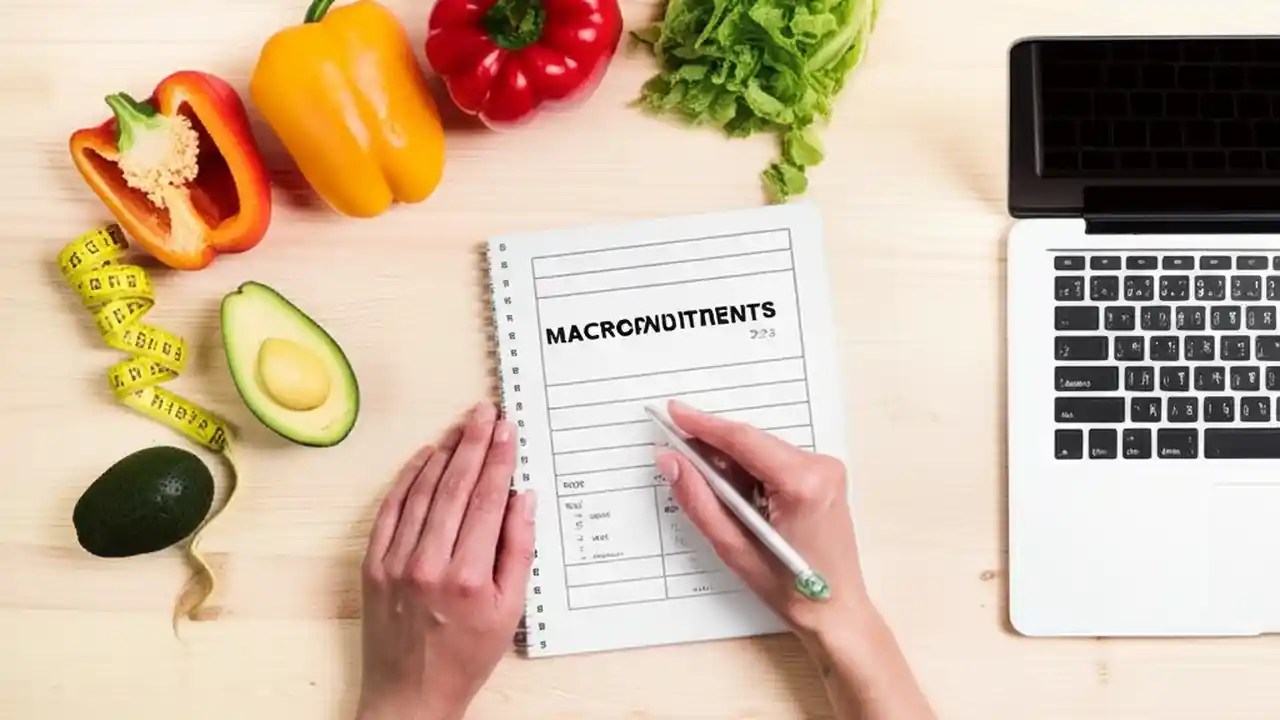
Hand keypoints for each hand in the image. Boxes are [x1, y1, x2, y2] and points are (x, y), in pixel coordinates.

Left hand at [357, 402, 535, 719]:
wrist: (411, 694)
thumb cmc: (466, 656)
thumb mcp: (511, 610)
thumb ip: (519, 550)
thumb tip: (524, 498)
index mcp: (470, 576)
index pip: (488, 500)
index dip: (499, 459)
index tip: (507, 430)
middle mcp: (429, 563)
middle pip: (455, 486)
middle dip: (473, 443)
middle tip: (484, 412)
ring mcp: (396, 562)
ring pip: (422, 491)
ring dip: (444, 453)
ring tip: (461, 425)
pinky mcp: (373, 564)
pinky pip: (391, 509)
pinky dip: (408, 478)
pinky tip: (425, 456)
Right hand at [655, 400, 934, 719]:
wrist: (837, 612)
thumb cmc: (791, 589)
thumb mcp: (733, 547)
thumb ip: (698, 499)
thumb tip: (671, 460)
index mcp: (803, 483)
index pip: (743, 440)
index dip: (703, 424)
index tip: (673, 412)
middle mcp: (821, 468)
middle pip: (752, 442)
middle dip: (712, 446)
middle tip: (675, 453)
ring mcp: (826, 471)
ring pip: (762, 451)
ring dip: (731, 463)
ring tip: (707, 487)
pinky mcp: (823, 478)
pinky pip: (775, 462)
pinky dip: (750, 472)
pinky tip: (735, 495)